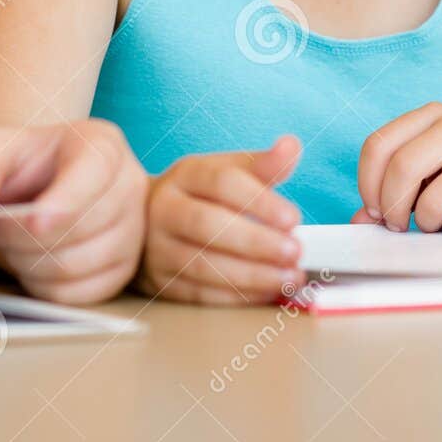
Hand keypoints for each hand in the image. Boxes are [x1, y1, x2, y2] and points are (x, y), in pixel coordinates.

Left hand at [0, 118, 146, 304]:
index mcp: (104, 145)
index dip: (66, 202)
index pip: (95, 174)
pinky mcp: (122, 269)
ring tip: (11, 244)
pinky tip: (31, 263)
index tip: (33, 221)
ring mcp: (132, 231)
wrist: (37, 188)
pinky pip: (79, 294)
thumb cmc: (23, 165)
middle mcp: (129, 185)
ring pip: (78, 265)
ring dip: (29, 263)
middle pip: (82, 227)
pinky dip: (44, 286)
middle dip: (24, 237)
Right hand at [138, 134, 305, 305]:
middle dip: (257, 242)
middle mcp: (165, 209)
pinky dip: (237, 296)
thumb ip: (263, 165)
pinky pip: (199, 294)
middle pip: (209, 225)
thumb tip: (292, 146)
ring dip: (252, 274)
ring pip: (203, 265)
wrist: (146, 223)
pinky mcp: (161, 282)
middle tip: (294, 252)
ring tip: (288, 276)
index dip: (259, 201)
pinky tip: (267, 291)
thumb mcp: (228, 172)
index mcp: (186, 175)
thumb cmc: (201, 196)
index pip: (222, 183)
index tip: (293, 219)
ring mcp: (158, 247)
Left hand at [354, 103, 441, 232]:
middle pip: (402, 168)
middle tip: (399, 225)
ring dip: (427, 224)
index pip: (378, 145)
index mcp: (434, 115)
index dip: (368, 185)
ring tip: (440, 221)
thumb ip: (395, 187)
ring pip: (433, 201)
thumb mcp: (434, 167)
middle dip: (392, 208)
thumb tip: (360, 221)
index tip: (376, 210)